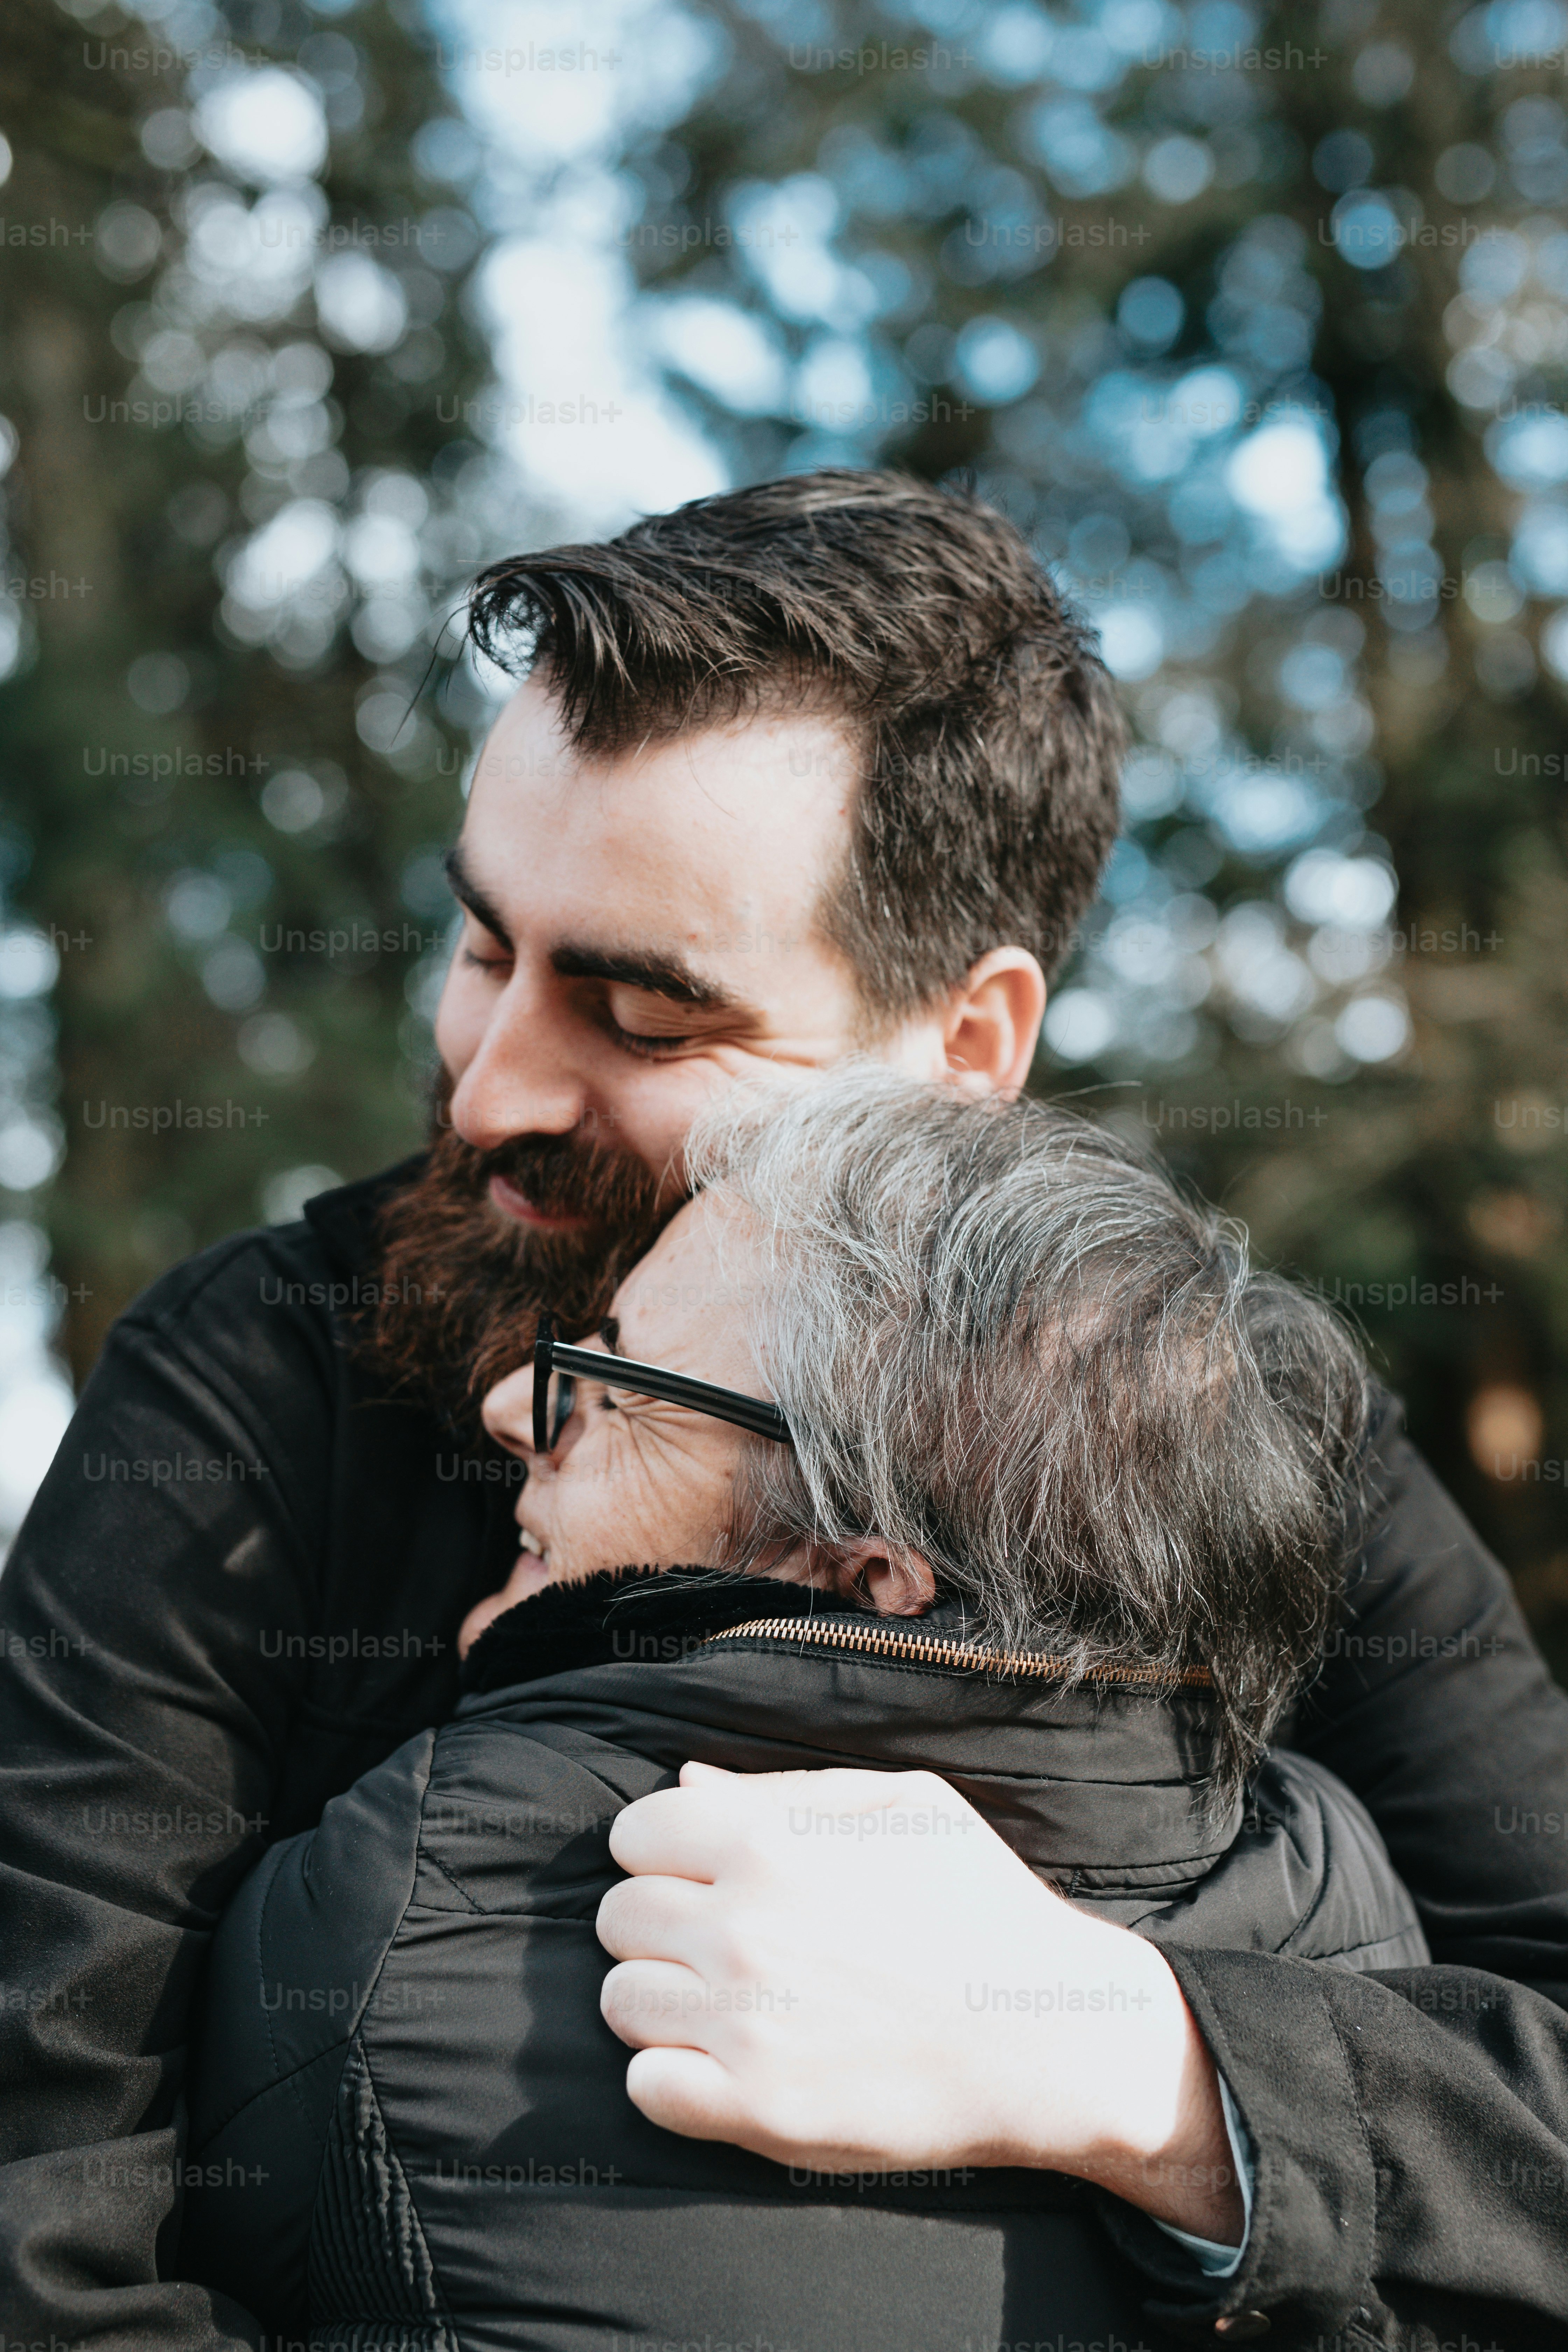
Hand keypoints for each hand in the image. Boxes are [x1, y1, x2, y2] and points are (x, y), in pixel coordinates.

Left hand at [597, 1761, 1242, 2242]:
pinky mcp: (758, 2111)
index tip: (708, 1877)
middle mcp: (742, 1930)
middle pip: (617, 1917)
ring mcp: (744, 2026)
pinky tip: (730, 2065)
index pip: (634, 1834)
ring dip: (663, 2002)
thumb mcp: (899, 1807)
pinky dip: (673, 2080)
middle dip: (661, 1925)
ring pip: (619, 2003)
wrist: (1052, 2038)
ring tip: (731, 2006)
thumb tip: (686, 1782)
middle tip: (728, 1946)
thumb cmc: (981, 1906)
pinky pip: (645, 2089)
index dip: (666, 1852)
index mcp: (770, 1845)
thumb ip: (781, 1792)